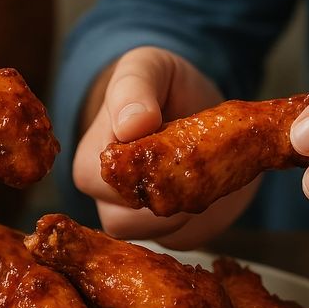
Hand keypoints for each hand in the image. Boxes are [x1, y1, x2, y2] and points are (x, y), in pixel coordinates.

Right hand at [74, 46, 257, 249]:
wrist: (204, 106)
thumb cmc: (164, 86)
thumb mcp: (148, 67)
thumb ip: (134, 87)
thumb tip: (130, 126)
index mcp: (94, 162)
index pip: (101, 183)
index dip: (139, 166)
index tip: (169, 133)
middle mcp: (110, 200)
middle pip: (127, 222)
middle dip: (169, 191)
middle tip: (195, 153)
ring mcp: (144, 222)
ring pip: (159, 234)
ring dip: (190, 204)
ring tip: (204, 165)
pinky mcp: (176, 233)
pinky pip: (188, 240)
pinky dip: (208, 216)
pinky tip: (214, 185)